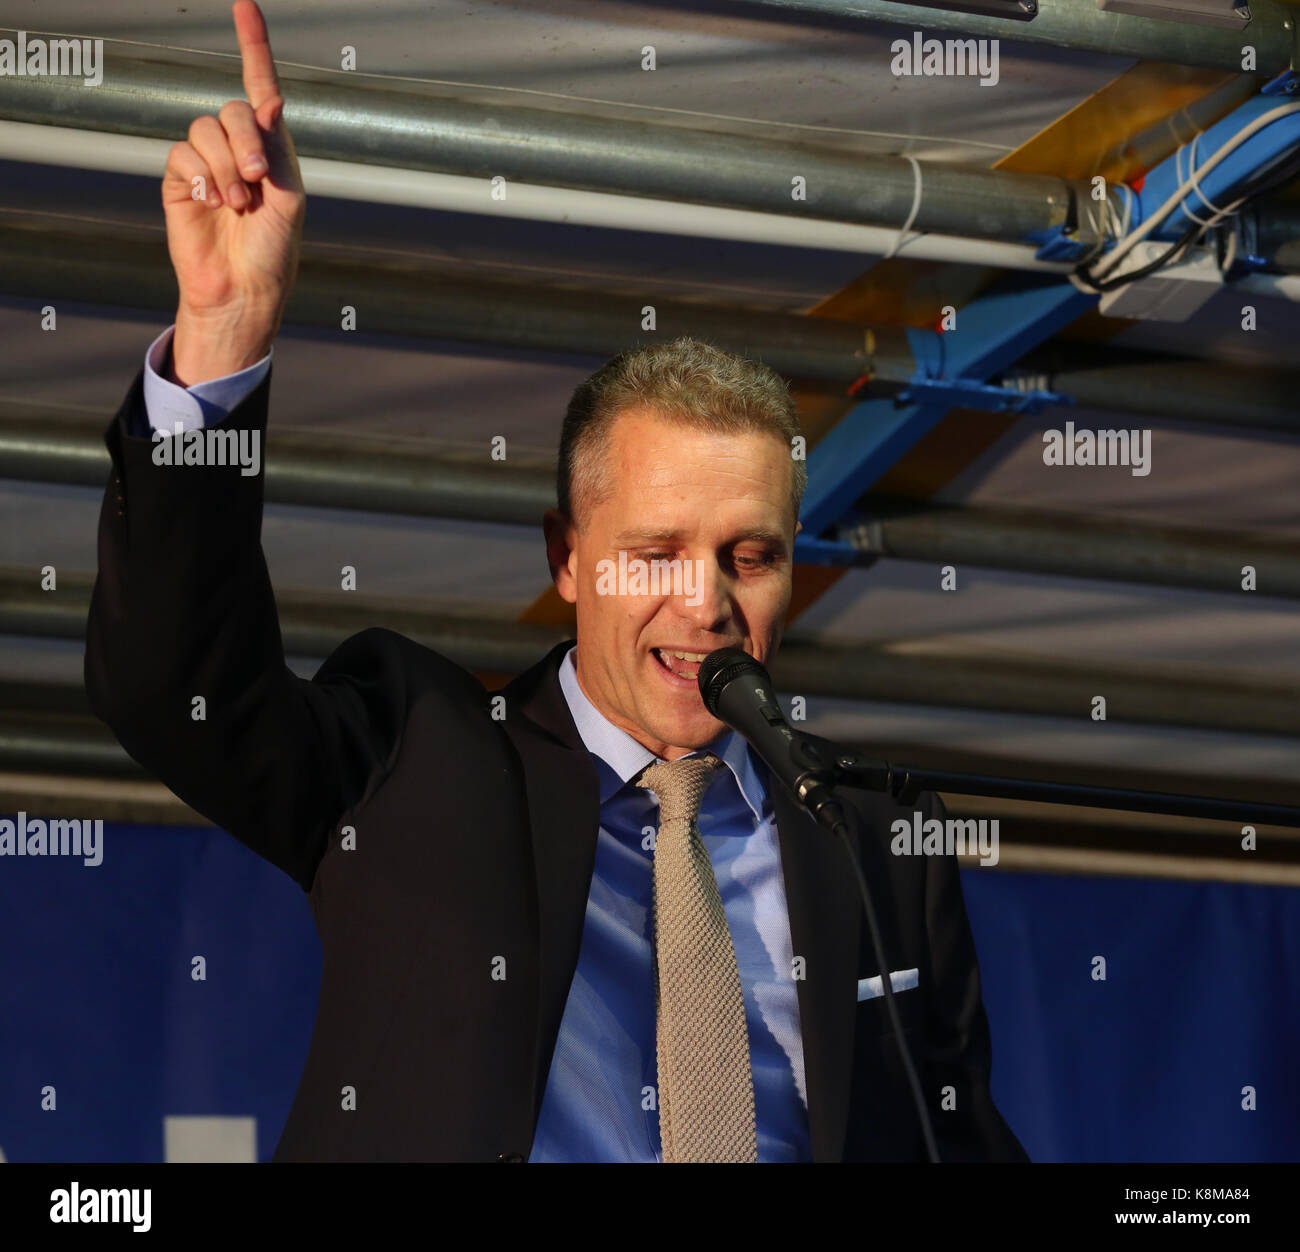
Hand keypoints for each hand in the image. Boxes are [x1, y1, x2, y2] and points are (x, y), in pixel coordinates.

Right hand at [162, 0, 304, 384]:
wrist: (245, 287)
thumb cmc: (275, 249)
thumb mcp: (289, 196)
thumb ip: (278, 147)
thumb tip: (270, 99)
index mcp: (272, 147)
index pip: (259, 86)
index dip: (253, 46)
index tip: (245, 5)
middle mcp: (238, 147)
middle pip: (232, 110)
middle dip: (246, 141)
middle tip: (258, 180)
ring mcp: (206, 161)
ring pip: (204, 130)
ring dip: (226, 166)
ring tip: (239, 203)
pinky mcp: (179, 178)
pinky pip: (181, 154)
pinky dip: (201, 177)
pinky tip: (214, 203)